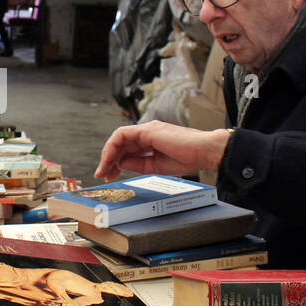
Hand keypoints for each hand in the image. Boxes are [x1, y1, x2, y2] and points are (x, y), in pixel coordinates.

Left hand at [95, 122, 231, 180]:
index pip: (127, 149)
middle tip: (102, 175)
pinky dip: (112, 148)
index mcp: (151, 140)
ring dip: (107, 155)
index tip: (110, 175)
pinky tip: (110, 161)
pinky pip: (121, 135)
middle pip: (120, 144)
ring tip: (103, 171)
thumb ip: (138, 164)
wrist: (203, 152)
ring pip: (118, 138)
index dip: (116, 162)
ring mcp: (146, 130)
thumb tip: (120, 165)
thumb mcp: (156, 166)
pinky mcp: (146, 130)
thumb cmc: (187, 159)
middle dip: (108, 160)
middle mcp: (147, 133)